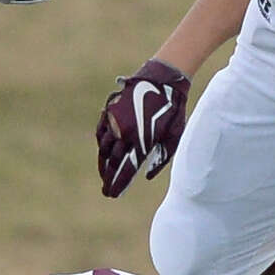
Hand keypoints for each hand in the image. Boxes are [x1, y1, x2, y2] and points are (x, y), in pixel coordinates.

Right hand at [96, 58, 190, 197]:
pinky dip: (101, 144)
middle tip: (106, 190)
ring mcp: (115, 121)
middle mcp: (125, 133)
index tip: (112, 195)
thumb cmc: (173, 110)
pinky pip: (101, 131)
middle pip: (112, 162)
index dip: (118, 184)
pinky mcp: (111, 110)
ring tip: (103, 174)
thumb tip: (147, 176)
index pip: (126, 169)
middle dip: (108, 178)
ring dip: (102, 163)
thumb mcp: (174, 137)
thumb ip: (160, 158)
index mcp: (142, 142)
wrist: (163, 80)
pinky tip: (103, 151)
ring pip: (104, 148)